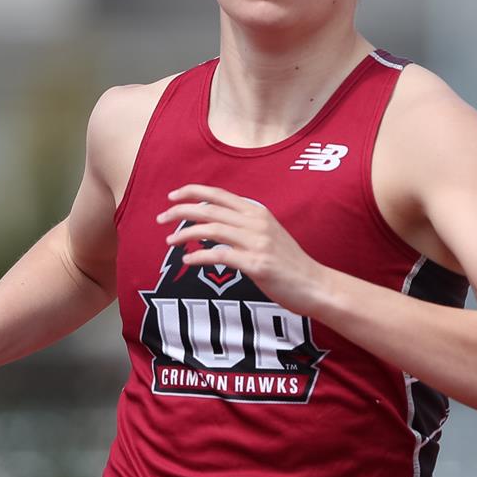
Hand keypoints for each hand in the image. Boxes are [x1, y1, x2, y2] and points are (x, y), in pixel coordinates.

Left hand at [155, 185, 331, 313]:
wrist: (315, 284)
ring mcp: (257, 243)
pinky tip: (187, 261)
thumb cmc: (290, 263)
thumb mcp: (269, 235)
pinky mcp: (257, 265)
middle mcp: (256, 223)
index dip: (193, 192)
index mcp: (257, 212)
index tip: (172, 196)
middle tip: (160, 219)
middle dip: (180, 211)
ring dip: (185, 234)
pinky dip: (199, 257)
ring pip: (211, 229)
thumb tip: (218, 224)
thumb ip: (245, 226)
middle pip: (209, 209)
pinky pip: (219, 256)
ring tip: (169, 241)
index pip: (219, 195)